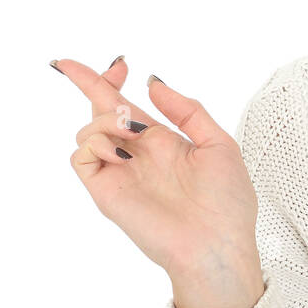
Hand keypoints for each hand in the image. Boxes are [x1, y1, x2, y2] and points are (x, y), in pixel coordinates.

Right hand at [52, 55, 264, 307]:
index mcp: (163, 142)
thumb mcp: (218, 144)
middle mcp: (136, 154)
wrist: (218, 245)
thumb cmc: (227, 202)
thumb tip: (153, 82)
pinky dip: (94, 143)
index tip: (120, 62)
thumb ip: (188, 111)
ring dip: (107, 118)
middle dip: (90, 82)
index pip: (128, 106)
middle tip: (97, 67)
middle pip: (100, 112)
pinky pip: (80, 157)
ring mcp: (119, 173)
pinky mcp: (106, 192)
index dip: (115, 81)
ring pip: (87, 130)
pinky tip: (123, 151)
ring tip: (134, 131)